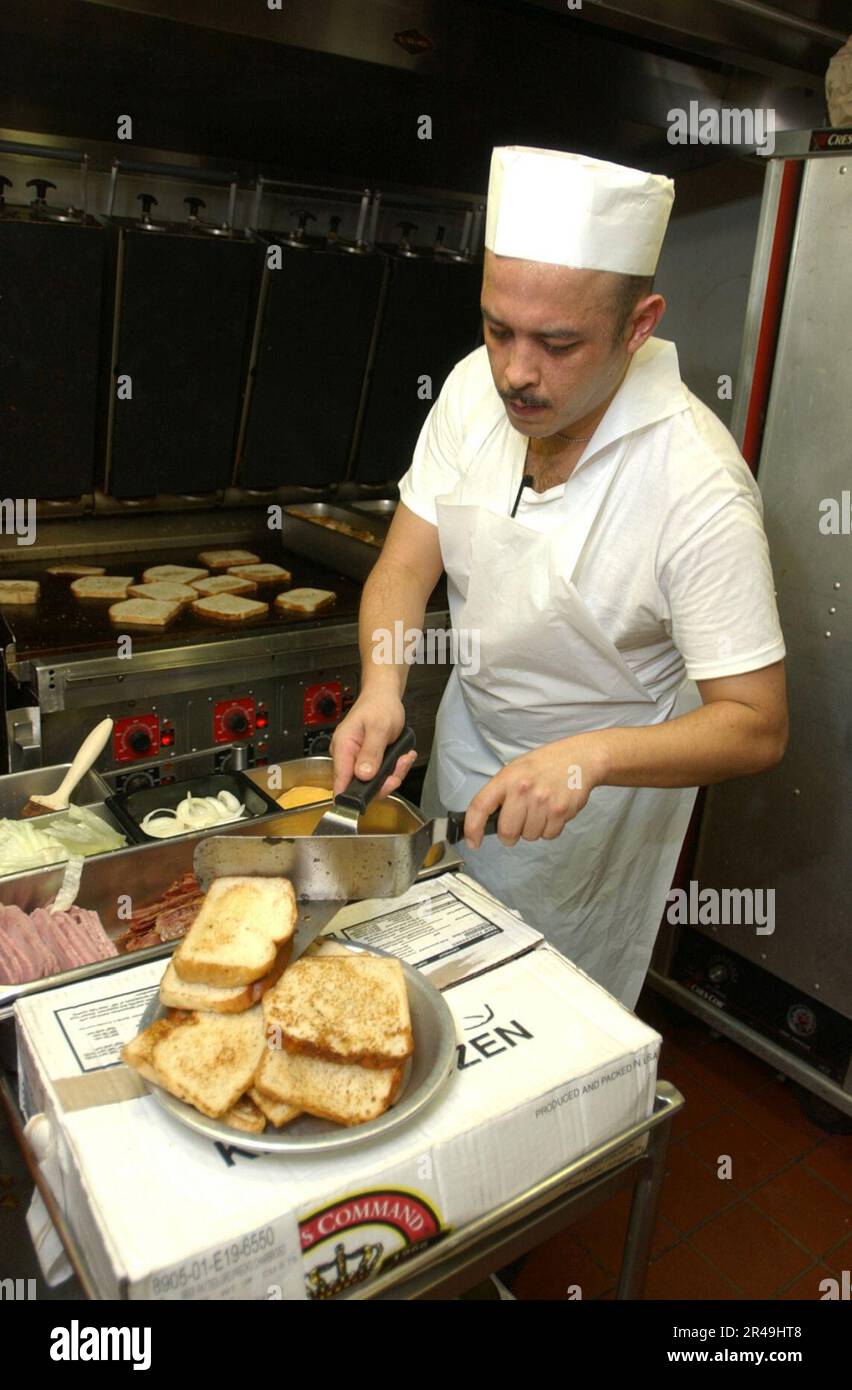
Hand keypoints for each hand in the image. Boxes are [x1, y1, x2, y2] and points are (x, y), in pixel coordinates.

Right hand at [330, 692, 416, 798]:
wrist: (383, 696)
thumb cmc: (379, 706)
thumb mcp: (379, 727)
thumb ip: (371, 752)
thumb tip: (363, 775)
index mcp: (343, 748)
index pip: (340, 782)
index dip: (354, 796)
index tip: (375, 795)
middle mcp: (346, 757)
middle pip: (361, 786)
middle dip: (385, 780)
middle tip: (400, 764)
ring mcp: (357, 760)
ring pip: (374, 782)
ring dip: (393, 773)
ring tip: (403, 756)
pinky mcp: (367, 762)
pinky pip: (380, 774)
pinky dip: (394, 768)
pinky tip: (402, 756)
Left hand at [463, 736, 605, 847]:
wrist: (580, 758)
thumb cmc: (545, 764)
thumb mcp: (516, 769)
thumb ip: (502, 793)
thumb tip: (487, 820)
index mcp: (507, 778)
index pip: (480, 806)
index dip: (472, 828)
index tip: (473, 841)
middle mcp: (523, 790)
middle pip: (507, 832)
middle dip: (509, 835)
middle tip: (517, 824)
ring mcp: (543, 802)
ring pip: (529, 836)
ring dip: (532, 829)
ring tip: (540, 810)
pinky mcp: (561, 812)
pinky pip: (548, 835)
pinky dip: (549, 829)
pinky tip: (552, 812)